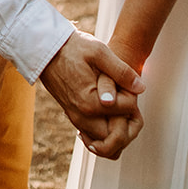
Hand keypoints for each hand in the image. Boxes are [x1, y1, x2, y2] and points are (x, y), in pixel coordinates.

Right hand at [39, 32, 144, 158]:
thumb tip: (141, 88)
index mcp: (90, 101)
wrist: (46, 50)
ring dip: (117, 129)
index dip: (133, 95)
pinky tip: (110, 110)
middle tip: (129, 99)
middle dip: (128, 122)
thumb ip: (121, 71)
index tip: (129, 83)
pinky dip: (106, 129)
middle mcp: (82, 116)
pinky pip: (93, 135)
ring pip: (103, 140)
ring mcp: (76, 119)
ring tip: (121, 104)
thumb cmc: (73, 48)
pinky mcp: (73, 117)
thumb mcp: (99, 52)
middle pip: (115, 136)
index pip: (126, 109)